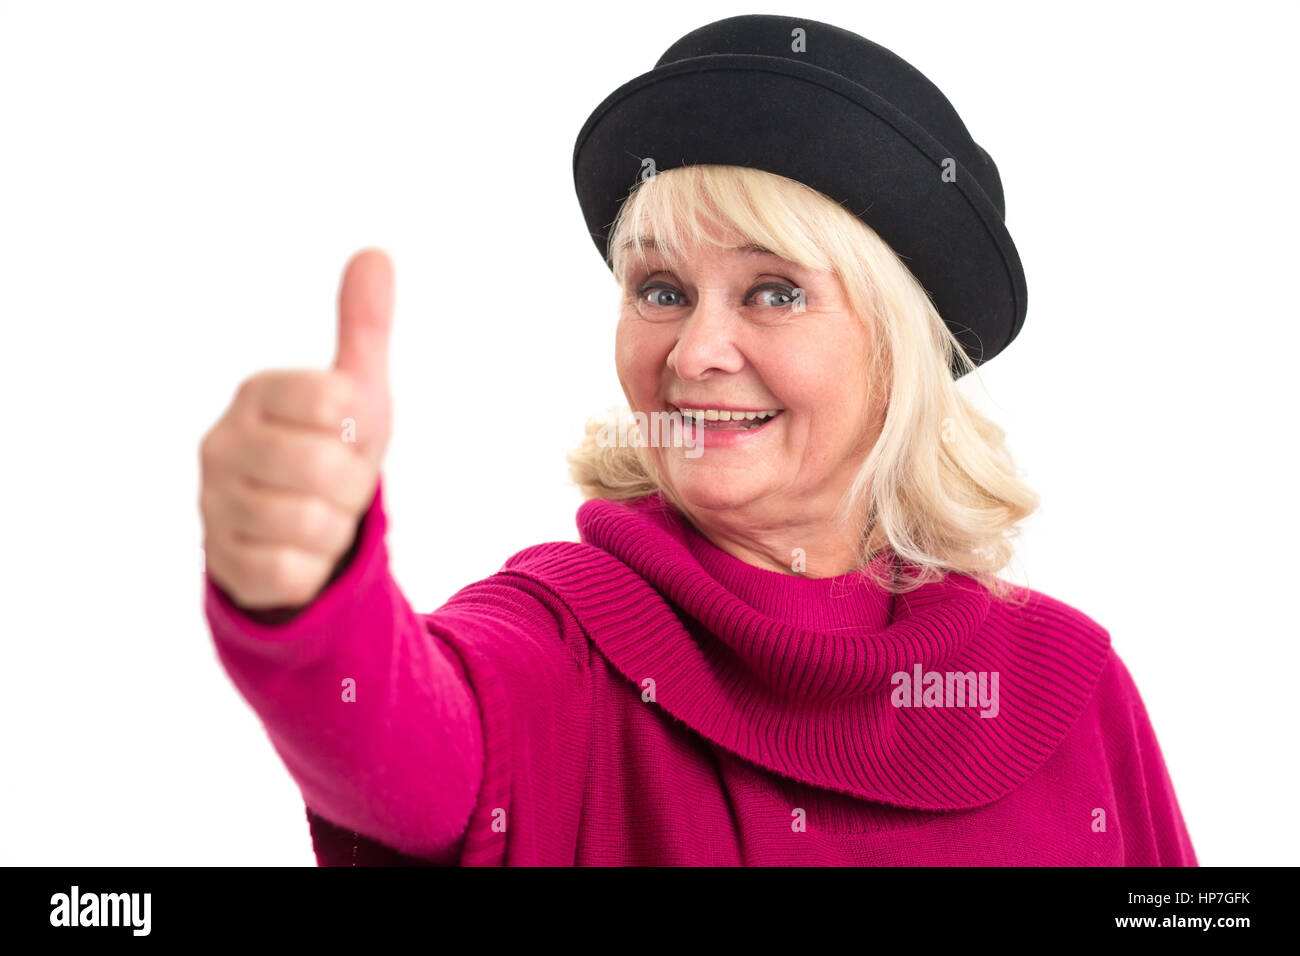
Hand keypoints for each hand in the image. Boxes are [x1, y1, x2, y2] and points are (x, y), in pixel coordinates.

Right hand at [200, 248, 394, 611]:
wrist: (296, 531)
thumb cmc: (328, 449)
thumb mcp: (356, 392)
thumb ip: (363, 327)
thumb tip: (375, 254)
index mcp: (258, 393)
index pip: (334, 401)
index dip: (359, 428)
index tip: (344, 435)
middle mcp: (223, 443)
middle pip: (327, 467)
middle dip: (352, 485)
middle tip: (336, 484)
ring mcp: (214, 503)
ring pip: (311, 523)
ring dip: (334, 528)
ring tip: (317, 515)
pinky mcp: (222, 561)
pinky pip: (290, 571)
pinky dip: (311, 566)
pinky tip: (298, 550)